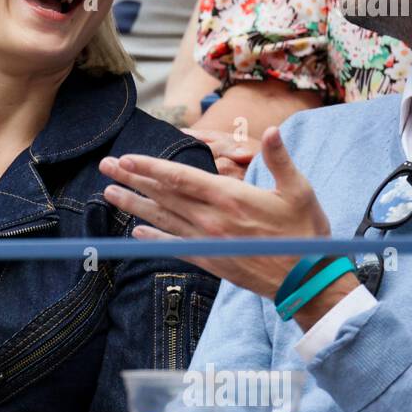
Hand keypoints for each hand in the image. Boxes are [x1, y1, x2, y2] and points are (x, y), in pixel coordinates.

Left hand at [100, 126, 330, 298]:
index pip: (179, 177)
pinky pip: (174, 246)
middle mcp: (210, 220)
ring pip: (162, 219)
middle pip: (162, 195)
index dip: (149, 167)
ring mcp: (207, 242)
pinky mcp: (209, 260)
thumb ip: (279, 159)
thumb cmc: (305, 233)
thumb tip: (271, 130)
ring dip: (134, 205)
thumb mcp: (298, 190)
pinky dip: (153, 239)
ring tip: (109, 193)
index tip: (126, 158)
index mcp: (229, 197)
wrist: (306, 281)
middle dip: (132, 179)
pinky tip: (135, 233)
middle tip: (106, 167)